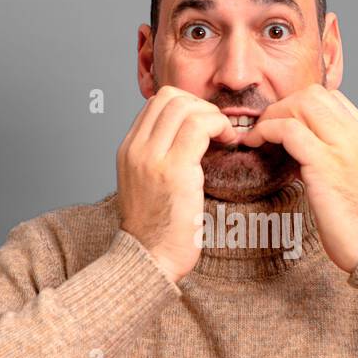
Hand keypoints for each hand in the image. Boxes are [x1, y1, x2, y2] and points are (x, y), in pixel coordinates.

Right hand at [116, 86, 238, 283]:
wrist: (148, 260)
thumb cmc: (156, 231)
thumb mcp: (148, 186)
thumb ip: (160, 159)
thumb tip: (190, 141)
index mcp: (128, 150)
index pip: (157, 103)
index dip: (188, 106)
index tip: (206, 126)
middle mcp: (135, 149)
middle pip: (170, 97)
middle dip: (201, 106)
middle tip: (218, 130)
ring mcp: (151, 157)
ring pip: (185, 106)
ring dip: (212, 116)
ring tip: (225, 138)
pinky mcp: (173, 170)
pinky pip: (199, 126)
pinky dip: (219, 127)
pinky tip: (229, 144)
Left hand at [236, 84, 357, 272]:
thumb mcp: (353, 177)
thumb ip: (333, 156)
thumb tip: (300, 150)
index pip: (332, 98)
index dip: (300, 105)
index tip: (282, 123)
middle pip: (314, 94)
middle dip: (283, 106)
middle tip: (265, 127)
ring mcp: (343, 146)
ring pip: (302, 103)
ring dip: (273, 115)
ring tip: (258, 135)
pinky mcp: (325, 163)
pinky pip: (289, 130)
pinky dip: (267, 130)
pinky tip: (255, 143)